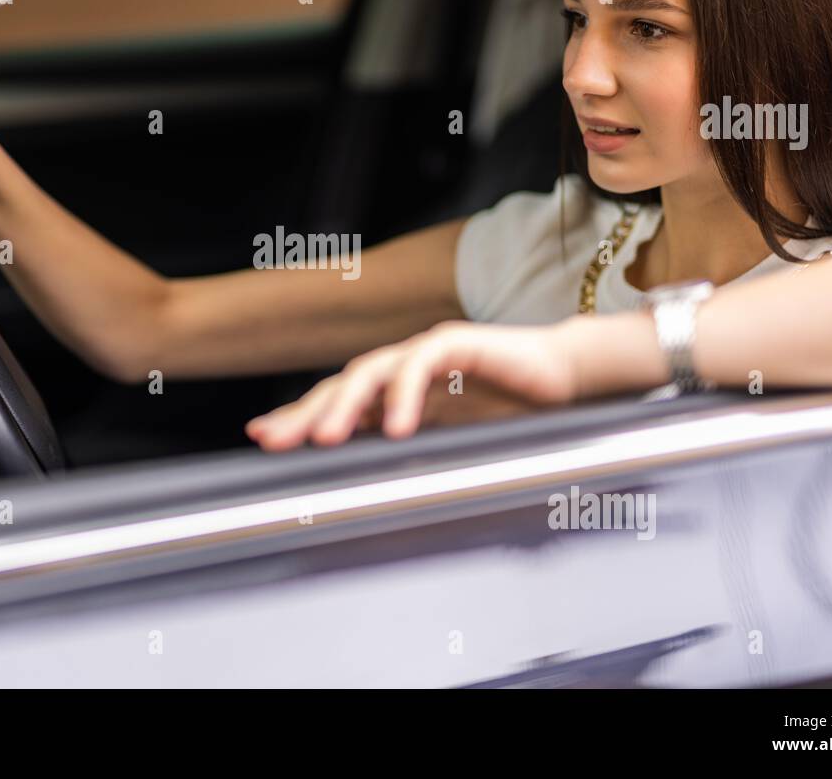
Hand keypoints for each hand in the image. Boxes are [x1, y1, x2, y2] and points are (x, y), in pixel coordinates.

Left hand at [245, 321, 581, 450]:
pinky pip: (421, 365)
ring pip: (371, 371)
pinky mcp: (457, 342)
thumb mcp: (453, 442)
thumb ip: (414, 454)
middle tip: (275, 441)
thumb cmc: (514, 413)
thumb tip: (372, 489)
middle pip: (340, 386)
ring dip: (346, 405)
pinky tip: (397, 428)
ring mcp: (427, 352)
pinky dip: (406, 396)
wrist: (568, 380)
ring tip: (327, 439)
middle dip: (304, 413)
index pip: (337, 402)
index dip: (300, 417)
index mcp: (398, 392)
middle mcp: (404, 368)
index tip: (263, 438)